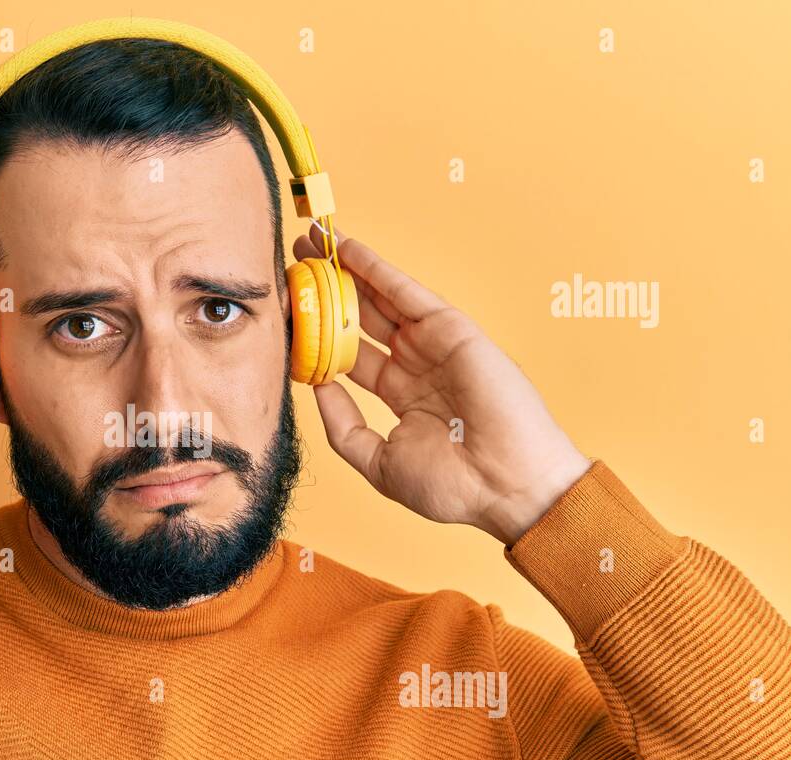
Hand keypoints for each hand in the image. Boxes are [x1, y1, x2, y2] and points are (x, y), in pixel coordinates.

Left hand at [296, 222, 590, 545]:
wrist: (504, 488)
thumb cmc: (451, 488)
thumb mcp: (379, 461)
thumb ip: (344, 426)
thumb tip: (316, 387)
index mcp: (400, 395)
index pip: (349, 356)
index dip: (317, 336)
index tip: (286, 316)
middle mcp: (415, 365)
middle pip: (359, 319)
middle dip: (326, 290)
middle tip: (293, 261)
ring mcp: (432, 345)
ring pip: (378, 298)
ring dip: (345, 268)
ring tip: (310, 241)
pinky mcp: (451, 329)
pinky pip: (405, 293)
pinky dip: (376, 268)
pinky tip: (346, 248)